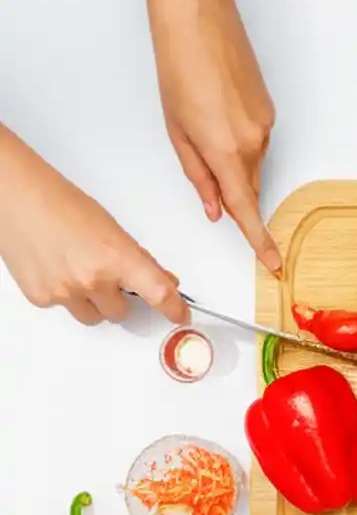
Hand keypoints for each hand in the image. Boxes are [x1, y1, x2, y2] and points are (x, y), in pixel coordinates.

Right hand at [0, 128, 188, 325]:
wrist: (18, 198)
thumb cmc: (63, 205)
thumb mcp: (113, 230)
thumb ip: (139, 260)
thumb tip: (162, 279)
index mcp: (118, 258)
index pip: (158, 293)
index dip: (174, 308)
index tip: (180, 315)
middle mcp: (93, 280)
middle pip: (122, 313)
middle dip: (120, 298)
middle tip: (108, 277)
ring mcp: (65, 292)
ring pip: (93, 316)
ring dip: (94, 302)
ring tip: (80, 271)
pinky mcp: (41, 298)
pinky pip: (64, 308)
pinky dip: (66, 295)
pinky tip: (58, 269)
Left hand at [145, 0, 279, 273]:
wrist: (199, 22)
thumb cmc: (180, 67)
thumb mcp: (177, 131)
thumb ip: (199, 177)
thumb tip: (215, 208)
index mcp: (225, 150)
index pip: (246, 209)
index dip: (260, 241)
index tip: (273, 263)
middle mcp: (253, 141)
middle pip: (248, 185)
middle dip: (230, 189)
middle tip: (202, 164)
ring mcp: (265, 125)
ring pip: (252, 162)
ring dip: (230, 156)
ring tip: (202, 121)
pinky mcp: (270, 111)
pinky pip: (256, 140)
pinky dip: (238, 137)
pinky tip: (218, 111)